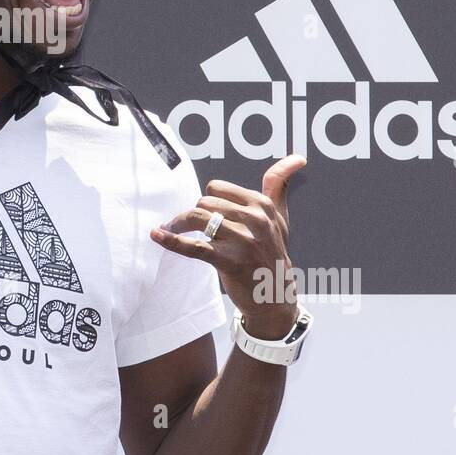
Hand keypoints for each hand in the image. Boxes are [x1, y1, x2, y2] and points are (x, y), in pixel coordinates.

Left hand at [151, 154, 306, 338]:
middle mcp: (254, 220)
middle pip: (204, 201)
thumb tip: (298, 157)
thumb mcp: (280, 217)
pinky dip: (171, 240)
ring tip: (173, 228)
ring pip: (197, 218)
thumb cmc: (272, 253)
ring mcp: (241, 240)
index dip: (208, 200)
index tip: (207, 213)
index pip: (217, 187)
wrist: (274, 297)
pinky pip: (192, 246)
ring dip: (179, 223)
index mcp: (262, 205)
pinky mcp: (228, 261)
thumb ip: (279, 184)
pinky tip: (157, 234)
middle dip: (195, 214)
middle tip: (195, 229)